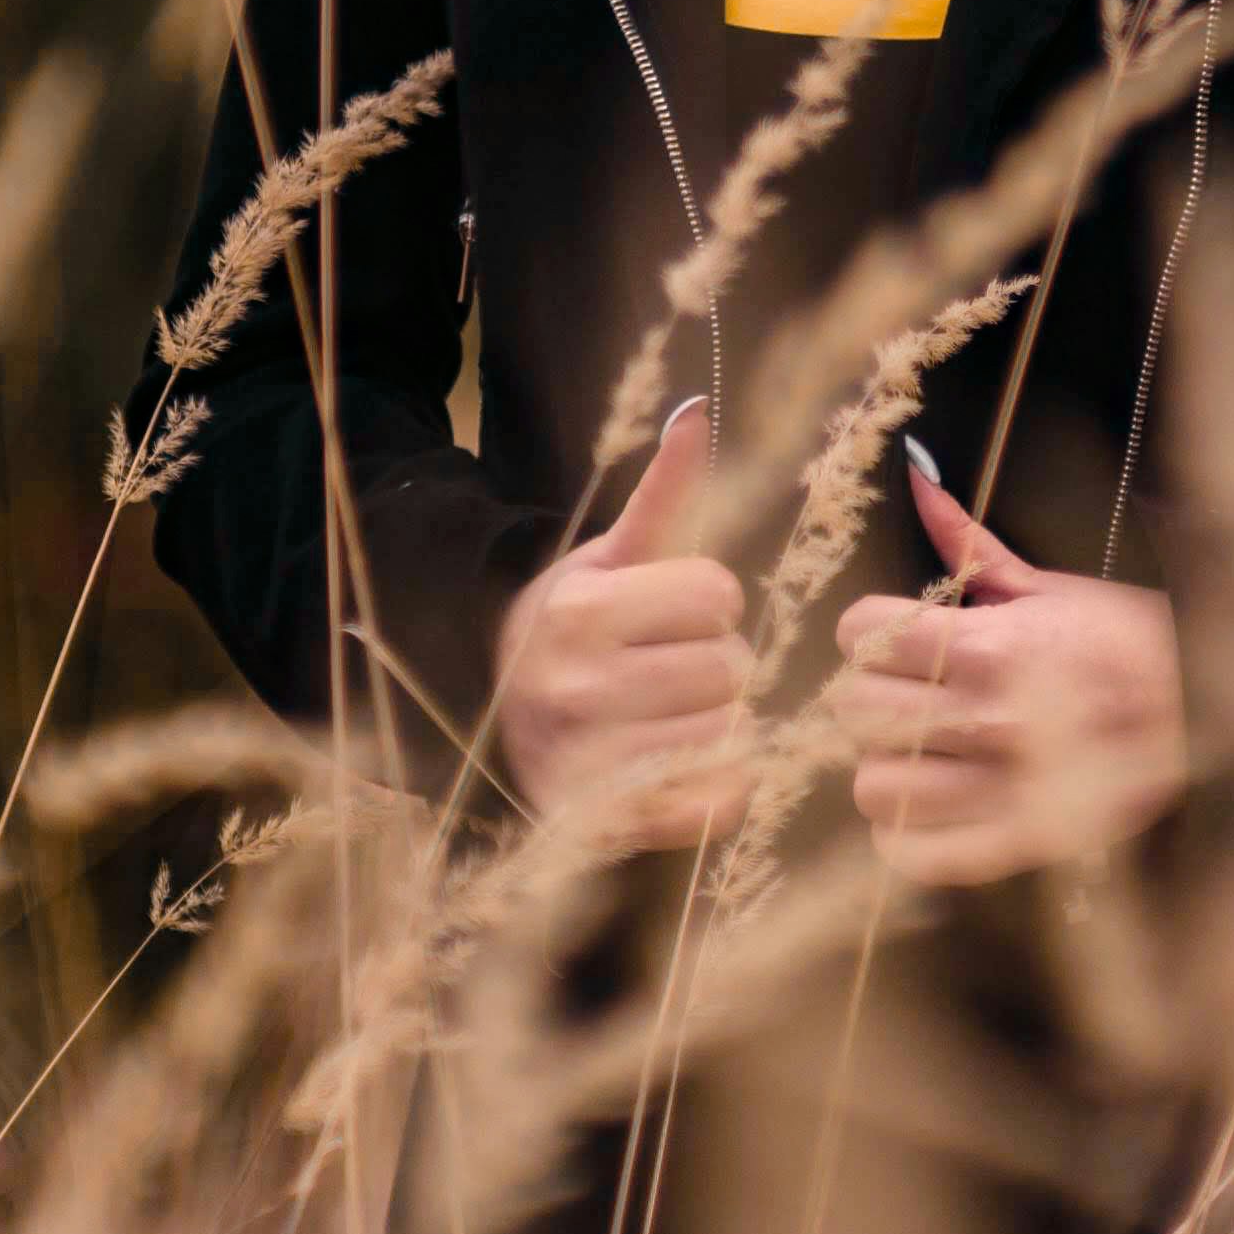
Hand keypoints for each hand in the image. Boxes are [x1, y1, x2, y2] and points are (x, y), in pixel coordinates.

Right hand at [493, 400, 753, 845]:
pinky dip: (718, 786)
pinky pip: (715, 804)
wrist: (504, 718)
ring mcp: (588, 765)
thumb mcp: (610, 555)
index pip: (717, 595)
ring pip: (730, 733)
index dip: (709, 601)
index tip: (672, 614)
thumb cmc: (575, 627)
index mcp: (580, 611)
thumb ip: (663, 490)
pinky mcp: (606, 824)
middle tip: (674, 668)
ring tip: (674, 713)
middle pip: (729, 667)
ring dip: (720, 722)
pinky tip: (684, 764)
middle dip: (717, 663)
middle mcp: (574, 688)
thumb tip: (696, 410)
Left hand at [831, 449, 1188, 887]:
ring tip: (923, 751)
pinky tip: (933, 805)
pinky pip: (915, 854)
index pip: (861, 634)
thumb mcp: (1050, 587)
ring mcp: (1001, 791)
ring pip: (874, 787)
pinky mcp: (1018, 846)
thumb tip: (918, 481)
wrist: (1210, 709)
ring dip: (888, 767)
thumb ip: (971, 546)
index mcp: (991, 647)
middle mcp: (988, 720)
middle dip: (872, 694)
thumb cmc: (1128, 641)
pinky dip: (908, 835)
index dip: (869, 631)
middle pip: (856, 711)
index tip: (896, 637)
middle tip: (908, 691)